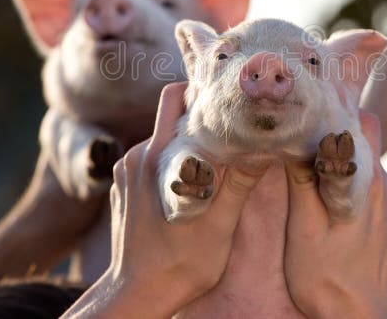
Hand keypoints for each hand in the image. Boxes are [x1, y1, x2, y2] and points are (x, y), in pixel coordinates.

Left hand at [63, 82, 268, 318]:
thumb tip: (264, 149)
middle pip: (170, 115)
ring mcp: (126, 171)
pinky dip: (172, 163)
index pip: (175, 98)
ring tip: (215, 163)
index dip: (203, 92)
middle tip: (230, 132)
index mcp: (158, 158)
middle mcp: (136, 156)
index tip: (229, 101)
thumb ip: (239, 183)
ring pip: (162, 138)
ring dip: (187, 145)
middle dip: (200, 119)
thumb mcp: (219, 226)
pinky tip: (190, 185)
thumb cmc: (179, 265)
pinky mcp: (123, 185)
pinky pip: (150, 159)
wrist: (136, 294)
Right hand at [283, 111, 386, 318]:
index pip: (363, 122)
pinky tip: (342, 222)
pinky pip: (381, 197)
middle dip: (339, 144)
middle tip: (310, 154)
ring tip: (323, 195)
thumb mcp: (303, 228)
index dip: (340, 111)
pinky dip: (361, 198)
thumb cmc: (324, 278)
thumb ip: (304, 179)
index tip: (316, 111)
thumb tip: (298, 138)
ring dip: (349, 175)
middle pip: (368, 145)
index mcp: (367, 184)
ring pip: (372, 172)